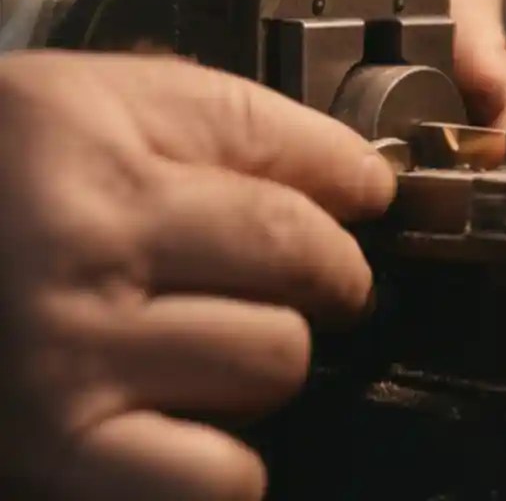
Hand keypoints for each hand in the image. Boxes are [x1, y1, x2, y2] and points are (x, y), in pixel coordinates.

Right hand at [0, 52, 395, 499]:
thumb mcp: (71, 116)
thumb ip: (208, 122)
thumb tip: (352, 175)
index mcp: (78, 132)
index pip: (282, 142)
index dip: (351, 175)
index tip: (369, 193)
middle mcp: (75, 238)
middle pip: (302, 254)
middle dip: (330, 270)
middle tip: (315, 278)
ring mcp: (67, 352)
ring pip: (278, 358)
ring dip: (267, 357)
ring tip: (210, 344)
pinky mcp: (60, 452)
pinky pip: (222, 474)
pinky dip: (224, 462)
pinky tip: (185, 423)